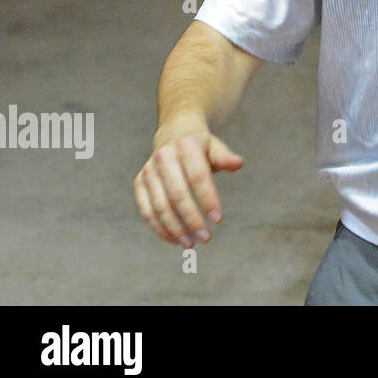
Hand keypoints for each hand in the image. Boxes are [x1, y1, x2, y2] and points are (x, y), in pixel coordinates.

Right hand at [133, 116, 243, 248]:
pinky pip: (146, 210)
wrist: (174, 133)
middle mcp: (164, 157)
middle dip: (191, 219)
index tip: (218, 220)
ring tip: (191, 244)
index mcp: (186, 146)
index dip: (207, 199)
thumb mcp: (215, 147)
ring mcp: (148, 171)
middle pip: (177, 194)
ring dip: (174, 228)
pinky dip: (159, 228)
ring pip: (159, 206)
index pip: (198, 177)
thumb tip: (238, 164)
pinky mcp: (139, 183)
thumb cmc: (201, 147)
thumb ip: (225, 157)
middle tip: (206, 239)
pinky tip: (175, 240)